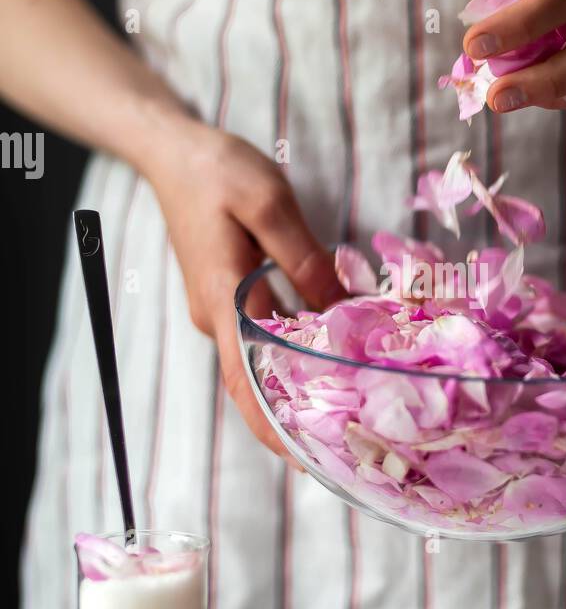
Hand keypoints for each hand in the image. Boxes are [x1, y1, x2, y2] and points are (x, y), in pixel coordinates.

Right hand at [144, 119, 342, 457]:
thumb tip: (336, 309)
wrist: (172, 151)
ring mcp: (218, 306)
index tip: (303, 456)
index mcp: (221, 297)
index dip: (270, 422)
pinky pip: (260, 334)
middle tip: (348, 435)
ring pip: (258, 357)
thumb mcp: (268, 203)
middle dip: (293, 413)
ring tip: (350, 402)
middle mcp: (215, 314)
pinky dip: (291, 350)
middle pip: (252, 378)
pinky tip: (329, 351)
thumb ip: (302, 258)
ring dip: (296, 381)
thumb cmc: (217, 171)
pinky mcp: (227, 294)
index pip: (241, 377)